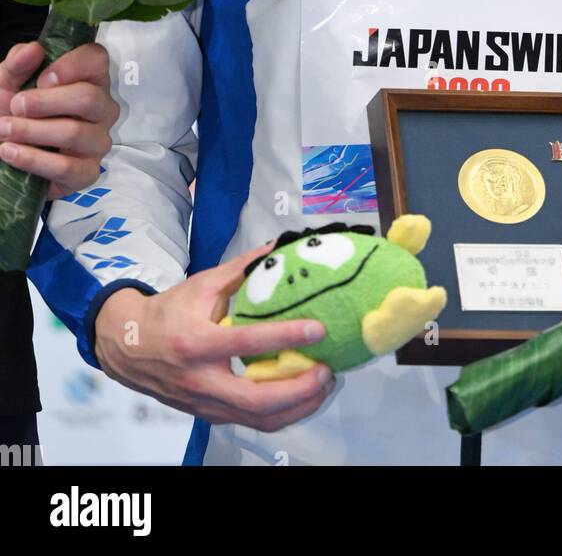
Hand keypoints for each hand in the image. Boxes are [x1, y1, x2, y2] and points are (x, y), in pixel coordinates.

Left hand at [0, 40, 115, 197]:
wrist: (6, 150)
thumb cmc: (14, 111)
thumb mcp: (7, 83)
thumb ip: (17, 63)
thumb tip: (33, 50)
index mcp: (89, 78)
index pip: (97, 59)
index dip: (71, 66)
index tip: (41, 79)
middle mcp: (102, 108)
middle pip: (89, 98)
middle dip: (45, 102)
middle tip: (14, 106)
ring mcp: (98, 141)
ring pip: (75, 133)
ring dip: (31, 131)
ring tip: (4, 131)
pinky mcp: (87, 173)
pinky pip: (67, 168)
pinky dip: (33, 159)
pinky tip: (10, 152)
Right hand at [94, 241, 335, 431]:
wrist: (127, 347)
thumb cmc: (167, 313)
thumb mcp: (202, 285)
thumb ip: (243, 269)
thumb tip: (279, 245)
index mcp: (196, 343)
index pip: (247, 343)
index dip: (286, 337)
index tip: (319, 329)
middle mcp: (199, 380)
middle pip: (256, 400)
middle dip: (300, 390)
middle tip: (328, 370)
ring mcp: (204, 403)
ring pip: (257, 419)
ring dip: (297, 407)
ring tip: (323, 385)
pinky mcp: (209, 415)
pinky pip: (251, 422)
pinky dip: (282, 414)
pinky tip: (303, 396)